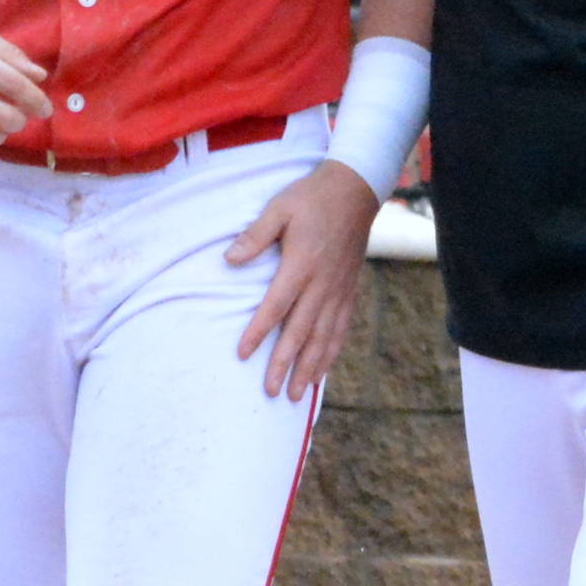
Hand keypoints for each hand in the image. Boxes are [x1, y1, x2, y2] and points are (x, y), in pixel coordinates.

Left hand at [225, 160, 381, 400]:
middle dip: (285, 364)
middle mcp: (322, 283)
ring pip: (324, 337)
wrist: (355, 190)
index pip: (276, 305)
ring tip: (298, 394)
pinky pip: (340, 329)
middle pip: (301, 331)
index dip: (259, 331)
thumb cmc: (311, 198)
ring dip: (310, 367)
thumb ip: (256, 236)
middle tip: (272, 391)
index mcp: (301, 264)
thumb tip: (229, 260)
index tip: (242, 353)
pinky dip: (331, 352)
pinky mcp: (349, 291)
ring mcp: (338, 290)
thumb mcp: (279, 208)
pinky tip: (322, 371)